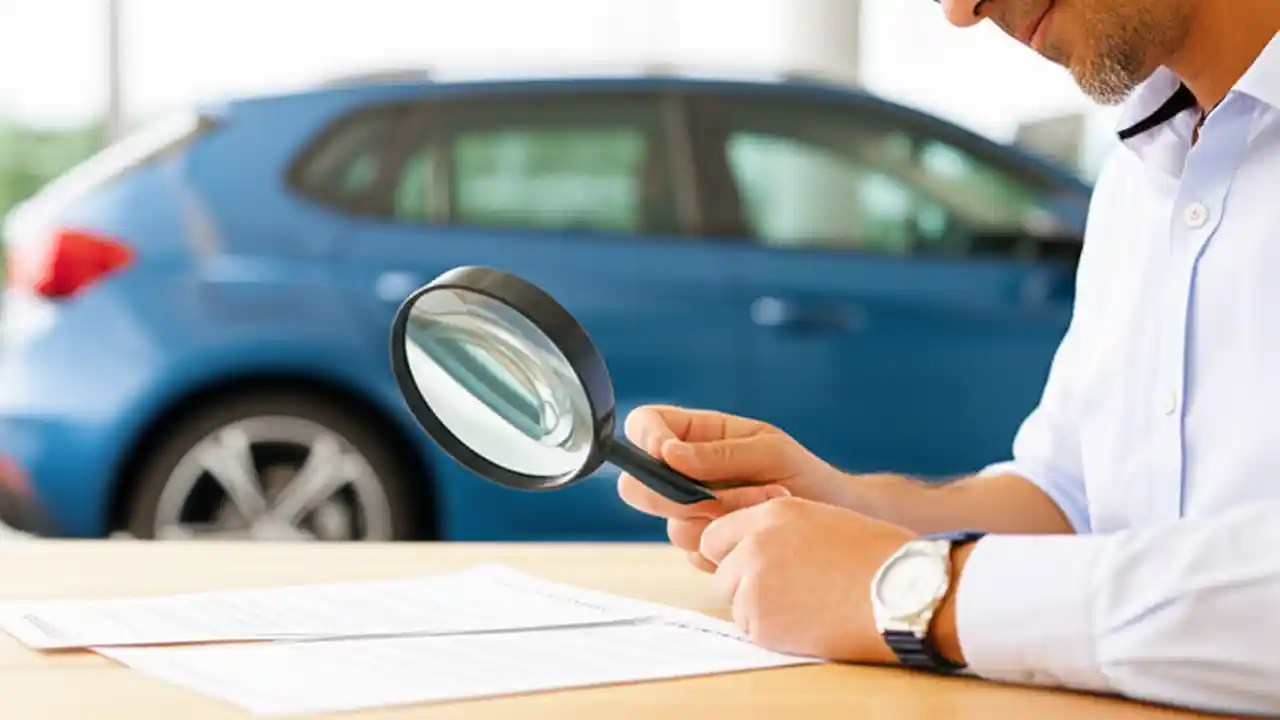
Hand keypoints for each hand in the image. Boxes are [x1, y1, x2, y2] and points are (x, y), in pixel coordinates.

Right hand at [616, 406, 849, 570]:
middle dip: (672, 495)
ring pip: (673, 526)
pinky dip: (731, 544)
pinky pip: (697, 553)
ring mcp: (693, 512)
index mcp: (697, 435)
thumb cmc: (804, 474)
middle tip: (715, 497)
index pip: (644, 425)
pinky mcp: (706, 546)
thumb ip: (719, 453)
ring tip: (766, 503)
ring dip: (722, 518)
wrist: (834, 519)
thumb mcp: (770, 451)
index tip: (668, 455)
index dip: (646, 438)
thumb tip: (669, 454)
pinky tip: (759, 529)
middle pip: (637, 485)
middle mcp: (686, 474)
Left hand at [700, 496, 965, 664]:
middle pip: (721, 570)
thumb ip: (778, 529)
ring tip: (806, 605)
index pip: (716, 535)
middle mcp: (753, 545)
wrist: (904, 592)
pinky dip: (772, 630)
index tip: (751, 564)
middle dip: (743, 581)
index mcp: (771, 514)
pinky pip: (750, 628)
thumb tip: (748, 546)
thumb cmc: (877, 557)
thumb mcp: (821, 520)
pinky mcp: (760, 622)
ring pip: (734, 600)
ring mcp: (752, 583)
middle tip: (786, 590)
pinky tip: (809, 622)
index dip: (732, 552)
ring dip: (758, 607)